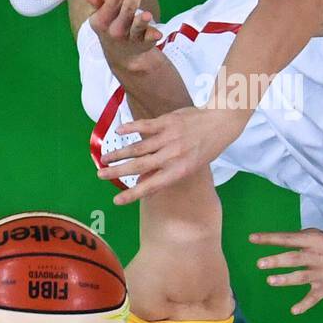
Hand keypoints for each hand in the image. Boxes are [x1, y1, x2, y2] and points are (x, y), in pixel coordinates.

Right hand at [82, 0, 161, 73]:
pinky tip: (158, 33)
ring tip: (148, 14)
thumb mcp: (100, 16)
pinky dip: (153, 36)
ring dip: (141, 21)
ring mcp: (130, 38)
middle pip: (126, 11)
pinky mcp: (144, 44)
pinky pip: (148, 40)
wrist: (120, 56)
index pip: (113, 2)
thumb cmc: (111, 27)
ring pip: (136, 28)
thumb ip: (96, 2)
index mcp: (102, 21)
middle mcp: (115, 30)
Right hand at [97, 105, 238, 204]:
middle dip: (118, 172)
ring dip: (119, 153)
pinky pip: (145, 125)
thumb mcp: (192, 166)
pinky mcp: (167, 121)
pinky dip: (130, 128)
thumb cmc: (206, 147)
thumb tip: (146, 179)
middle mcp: (172, 156)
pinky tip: (118, 131)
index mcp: (180, 170)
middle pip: (139, 166)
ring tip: (104, 158)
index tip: (116, 201)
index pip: (152, 186)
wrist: (221, 122)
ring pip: (138, 147)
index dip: (133, 194)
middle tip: (101, 175)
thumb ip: (169, 172)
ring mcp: (168, 137)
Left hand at [249, 228, 322, 315]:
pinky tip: (293, 310)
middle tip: (260, 264)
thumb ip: (305, 236)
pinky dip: (304, 305)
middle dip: (277, 261)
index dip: (270, 238)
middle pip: (295, 258)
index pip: (289, 238)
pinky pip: (314, 298)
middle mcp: (318, 256)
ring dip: (285, 280)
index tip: (252, 239)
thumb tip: (284, 238)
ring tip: (270, 281)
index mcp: (315, 241)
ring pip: (301, 277)